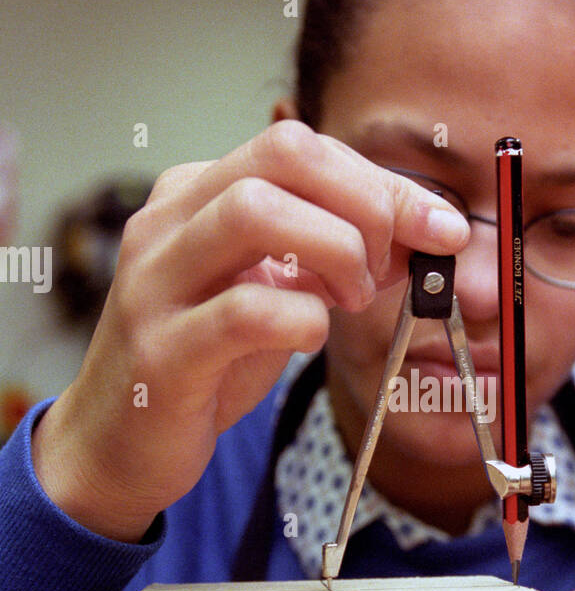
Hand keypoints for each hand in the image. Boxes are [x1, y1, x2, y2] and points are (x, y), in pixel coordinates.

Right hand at [31, 120, 467, 540]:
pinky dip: (302, 319)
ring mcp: (157, 283)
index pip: (301, 146)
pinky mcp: (162, 351)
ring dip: (336, 251)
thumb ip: (334, 255)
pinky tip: (310, 338)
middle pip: (283, 156)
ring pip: (255, 213)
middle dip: (365, 205)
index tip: (439, 228)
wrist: (119, 443)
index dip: (384, 182)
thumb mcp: (274, 292)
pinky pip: (244, 311)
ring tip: (350, 299)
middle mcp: (169, 222)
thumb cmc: (205, 362)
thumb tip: (421, 234)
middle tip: (386, 267)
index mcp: (197, 193)